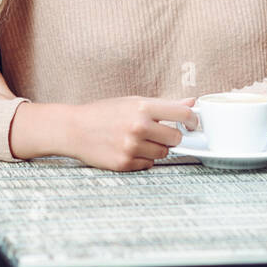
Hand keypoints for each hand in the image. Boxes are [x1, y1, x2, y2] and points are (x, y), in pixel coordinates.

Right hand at [65, 96, 199, 172]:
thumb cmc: (104, 113)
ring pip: (163, 153)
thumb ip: (165, 104)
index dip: (193, 120)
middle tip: (158, 133)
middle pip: (176, 138)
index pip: (183, 115)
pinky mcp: (124, 163)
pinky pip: (148, 164)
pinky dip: (143, 159)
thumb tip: (192, 102)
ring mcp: (131, 147)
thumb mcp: (133, 102)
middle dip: (170, 137)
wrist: (74, 129)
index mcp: (142, 107)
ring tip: (138, 140)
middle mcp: (138, 127)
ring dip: (156, 149)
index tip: (193, 124)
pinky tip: (129, 149)